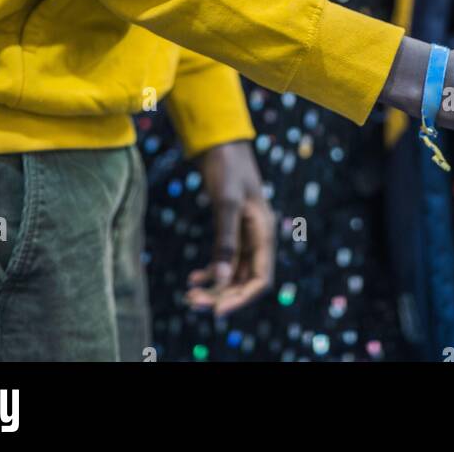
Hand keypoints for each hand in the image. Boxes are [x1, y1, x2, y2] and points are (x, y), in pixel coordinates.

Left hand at [185, 141, 274, 315]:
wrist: (220, 142)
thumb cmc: (228, 167)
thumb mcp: (227, 203)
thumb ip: (225, 240)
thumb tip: (220, 280)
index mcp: (263, 233)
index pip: (260, 279)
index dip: (241, 299)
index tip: (216, 311)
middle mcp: (256, 237)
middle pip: (244, 280)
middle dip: (221, 295)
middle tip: (192, 302)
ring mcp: (243, 234)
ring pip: (232, 273)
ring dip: (214, 287)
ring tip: (189, 295)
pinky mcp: (229, 228)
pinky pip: (223, 261)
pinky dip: (210, 273)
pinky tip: (193, 279)